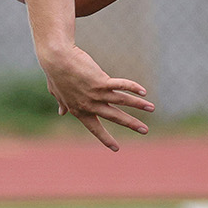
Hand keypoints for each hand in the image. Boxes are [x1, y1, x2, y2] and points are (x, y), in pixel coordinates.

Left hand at [37, 43, 154, 150]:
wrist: (56, 59)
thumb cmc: (56, 74)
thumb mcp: (57, 93)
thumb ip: (62, 104)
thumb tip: (61, 112)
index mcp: (79, 110)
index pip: (95, 128)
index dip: (105, 138)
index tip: (116, 148)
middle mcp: (89, 105)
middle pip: (114, 117)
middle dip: (131, 124)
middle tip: (145, 131)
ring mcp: (96, 94)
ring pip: (122, 101)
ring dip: (138, 105)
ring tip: (152, 108)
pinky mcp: (101, 81)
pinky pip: (121, 86)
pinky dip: (133, 88)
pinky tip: (143, 92)